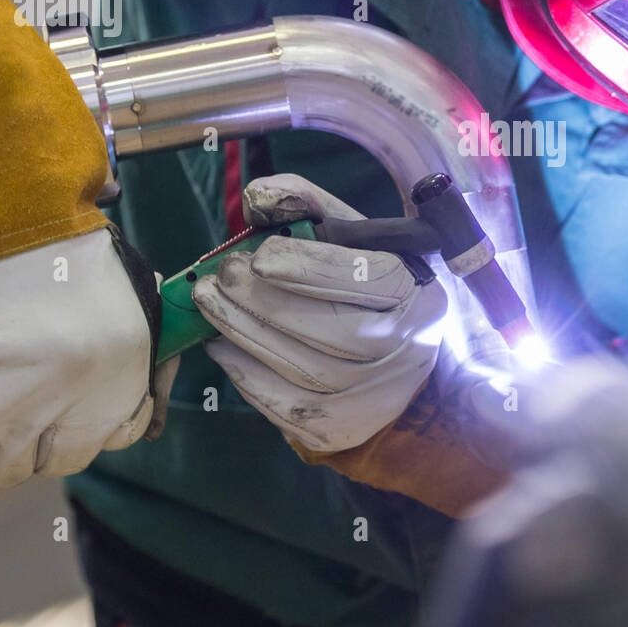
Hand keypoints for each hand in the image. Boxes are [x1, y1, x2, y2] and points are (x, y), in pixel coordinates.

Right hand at [0, 227, 174, 497]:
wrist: (11, 219)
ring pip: (7, 470)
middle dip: (38, 445)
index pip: (116, 437)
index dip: (87, 429)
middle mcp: (81, 397)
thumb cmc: (67, 249)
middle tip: (17, 417)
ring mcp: (24, 406)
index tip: (66, 421)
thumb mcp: (128, 299)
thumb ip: (129, 350)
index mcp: (127, 370)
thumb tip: (136, 405)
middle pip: (57, 462)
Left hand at [193, 174, 446, 452]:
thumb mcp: (356, 240)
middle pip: (333, 329)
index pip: (367, 279)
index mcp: (418, 293)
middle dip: (266, 303)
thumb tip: (258, 198)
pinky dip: (246, 374)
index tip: (260, 256)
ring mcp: (375, 396)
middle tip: (220, 279)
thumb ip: (310, 207)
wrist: (403, 371)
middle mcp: (405, 349)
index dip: (311, 268)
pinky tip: (222, 347)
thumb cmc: (372, 290)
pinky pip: (285, 403)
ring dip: (246, 334)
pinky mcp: (342, 429)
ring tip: (209, 304)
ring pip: (303, 368)